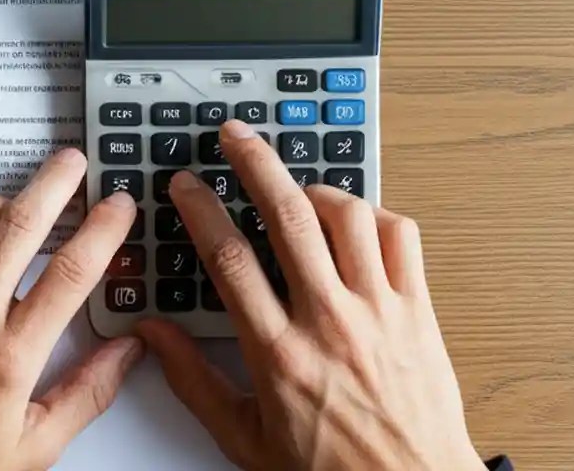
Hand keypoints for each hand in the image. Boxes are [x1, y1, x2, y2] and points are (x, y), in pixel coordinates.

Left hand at [0, 148, 142, 470]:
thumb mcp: (30, 450)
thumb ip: (84, 396)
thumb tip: (125, 354)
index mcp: (8, 357)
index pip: (70, 274)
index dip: (103, 230)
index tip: (118, 207)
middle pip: (20, 225)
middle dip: (55, 184)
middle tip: (73, 164)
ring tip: (17, 202)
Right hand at [138, 120, 486, 470]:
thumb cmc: (331, 470)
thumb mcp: (244, 437)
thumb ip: (193, 381)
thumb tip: (155, 336)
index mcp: (279, 353)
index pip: (230, 258)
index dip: (202, 209)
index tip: (186, 184)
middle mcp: (330, 322)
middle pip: (288, 218)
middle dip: (255, 164)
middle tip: (235, 136)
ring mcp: (379, 311)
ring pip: (349, 216)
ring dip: (315, 188)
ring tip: (294, 185)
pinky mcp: (419, 310)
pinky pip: (402, 236)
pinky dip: (376, 213)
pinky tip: (354, 219)